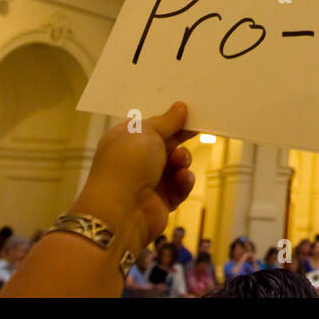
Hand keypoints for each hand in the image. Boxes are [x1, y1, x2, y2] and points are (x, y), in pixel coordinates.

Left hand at [72, 101, 195, 252]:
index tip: (188, 110)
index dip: (168, 118)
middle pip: (166, 143)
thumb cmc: (128, 164)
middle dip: (180, 138)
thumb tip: (180, 107)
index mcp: (126, 139)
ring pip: (177, 164)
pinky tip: (182, 179)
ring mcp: (149, 180)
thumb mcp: (147, 132)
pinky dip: (184, 182)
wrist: (121, 211)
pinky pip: (180, 186)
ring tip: (179, 162)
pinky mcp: (162, 200)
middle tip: (197, 129)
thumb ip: (167, 121)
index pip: (150, 125)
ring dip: (182, 160)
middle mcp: (136, 159)